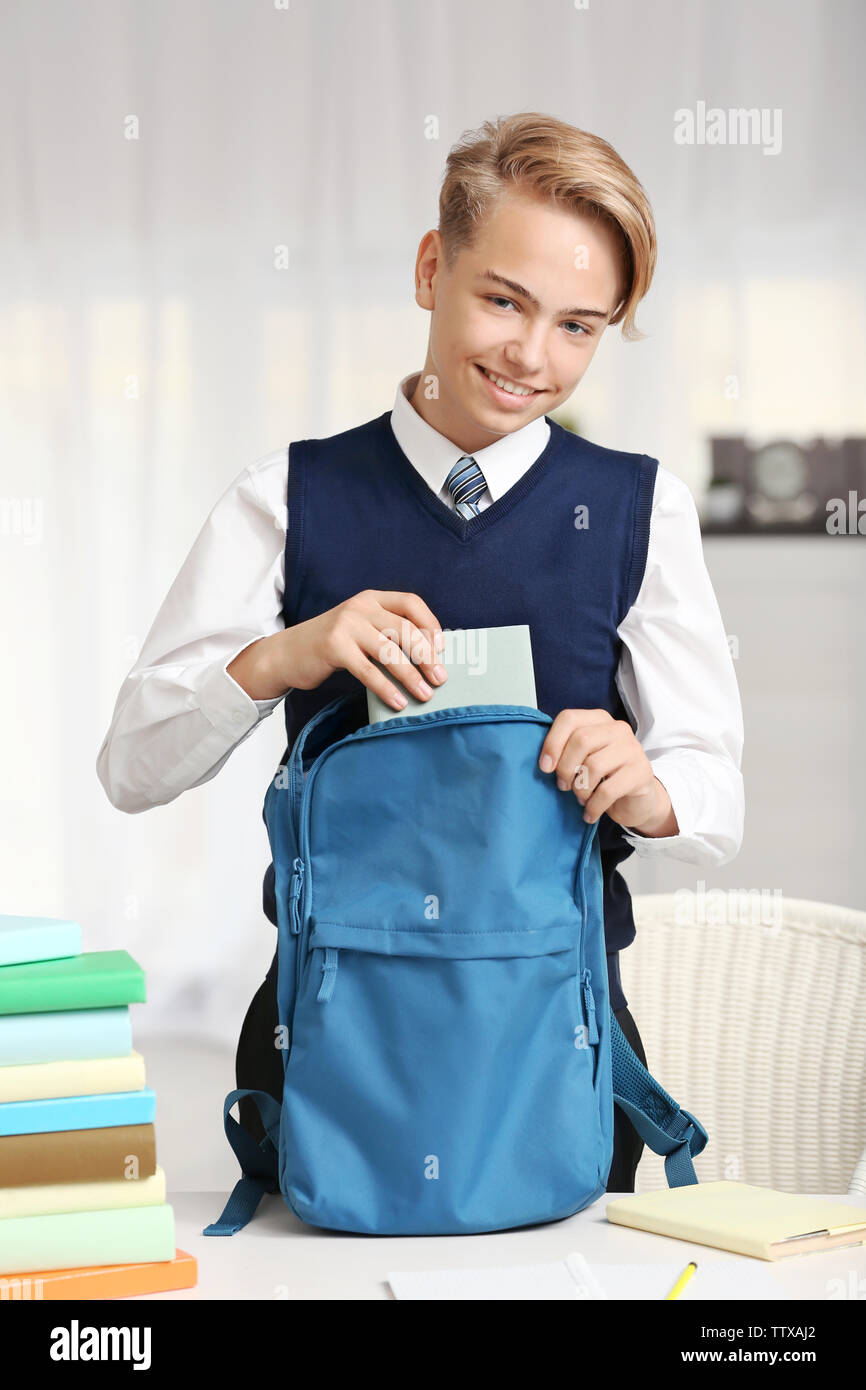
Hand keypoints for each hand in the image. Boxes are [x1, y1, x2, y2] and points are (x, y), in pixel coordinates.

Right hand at [279, 589, 447, 710]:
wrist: (286, 653)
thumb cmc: (331, 646)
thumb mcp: (360, 629)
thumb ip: (387, 632)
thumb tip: (429, 656)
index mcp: (372, 599)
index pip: (411, 603)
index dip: (431, 624)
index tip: (442, 649)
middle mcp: (360, 607)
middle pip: (405, 629)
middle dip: (427, 656)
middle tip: (440, 678)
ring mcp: (346, 625)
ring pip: (389, 651)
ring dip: (411, 676)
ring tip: (424, 695)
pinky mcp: (334, 647)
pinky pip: (368, 670)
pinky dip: (386, 688)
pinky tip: (398, 702)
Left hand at [537, 708, 677, 835]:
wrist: (638, 801)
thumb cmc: (604, 777)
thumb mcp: (584, 758)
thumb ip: (567, 750)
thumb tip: (545, 762)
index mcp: (599, 720)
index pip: (569, 718)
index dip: (552, 743)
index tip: (545, 767)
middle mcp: (618, 729)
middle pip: (580, 740)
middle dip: (565, 768)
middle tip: (563, 786)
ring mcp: (632, 749)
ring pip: (593, 766)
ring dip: (580, 789)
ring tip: (581, 798)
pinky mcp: (641, 773)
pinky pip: (607, 791)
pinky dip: (593, 806)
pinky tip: (590, 814)